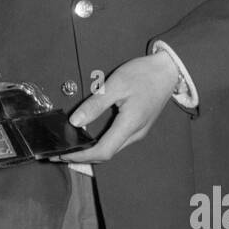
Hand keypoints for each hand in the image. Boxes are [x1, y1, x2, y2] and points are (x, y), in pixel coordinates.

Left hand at [58, 52, 178, 163]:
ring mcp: (138, 131)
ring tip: (70, 147)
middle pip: (106, 154)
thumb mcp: (115, 85)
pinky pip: (116, 141)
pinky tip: (88, 137)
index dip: (81, 157)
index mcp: (130, 124)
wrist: (169, 70)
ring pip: (112, 149)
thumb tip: (75, 122)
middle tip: (59, 153)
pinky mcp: (138, 126)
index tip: (62, 156)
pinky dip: (100, 143)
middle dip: (82, 157)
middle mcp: (135, 133)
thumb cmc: (143, 74)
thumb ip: (95, 105)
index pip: (103, 151)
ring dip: (91, 151)